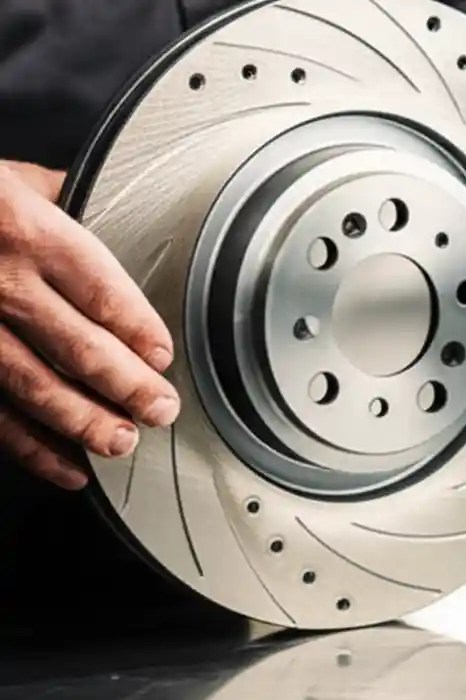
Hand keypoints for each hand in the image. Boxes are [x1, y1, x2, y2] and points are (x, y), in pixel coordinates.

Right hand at [0, 160, 179, 489]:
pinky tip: (67, 466)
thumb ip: (64, 200)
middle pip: (75, 345)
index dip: (138, 329)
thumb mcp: (10, 180)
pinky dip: (29, 447)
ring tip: (122, 443)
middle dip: (126, 385)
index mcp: (24, 230)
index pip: (98, 288)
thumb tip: (122, 204)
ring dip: (83, 422)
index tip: (164, 358)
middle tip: (161, 410)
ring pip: (32, 385)